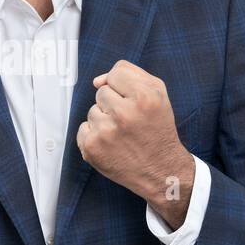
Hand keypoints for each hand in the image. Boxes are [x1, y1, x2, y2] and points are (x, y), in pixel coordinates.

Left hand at [75, 60, 194, 227]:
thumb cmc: (158, 130)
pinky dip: (95, 136)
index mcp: (144, 97)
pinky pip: (83, 129)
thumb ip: (130, 74)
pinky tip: (112, 145)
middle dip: (114, 104)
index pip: (116, 73)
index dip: (124, 87)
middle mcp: (124, 114)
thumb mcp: (158, 94)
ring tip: (122, 134)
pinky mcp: (91, 148)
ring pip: (92, 111)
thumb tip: (97, 81)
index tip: (135, 102)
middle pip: (101, 92)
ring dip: (105, 120)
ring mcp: (105, 132)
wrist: (161, 171)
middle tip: (131, 122)